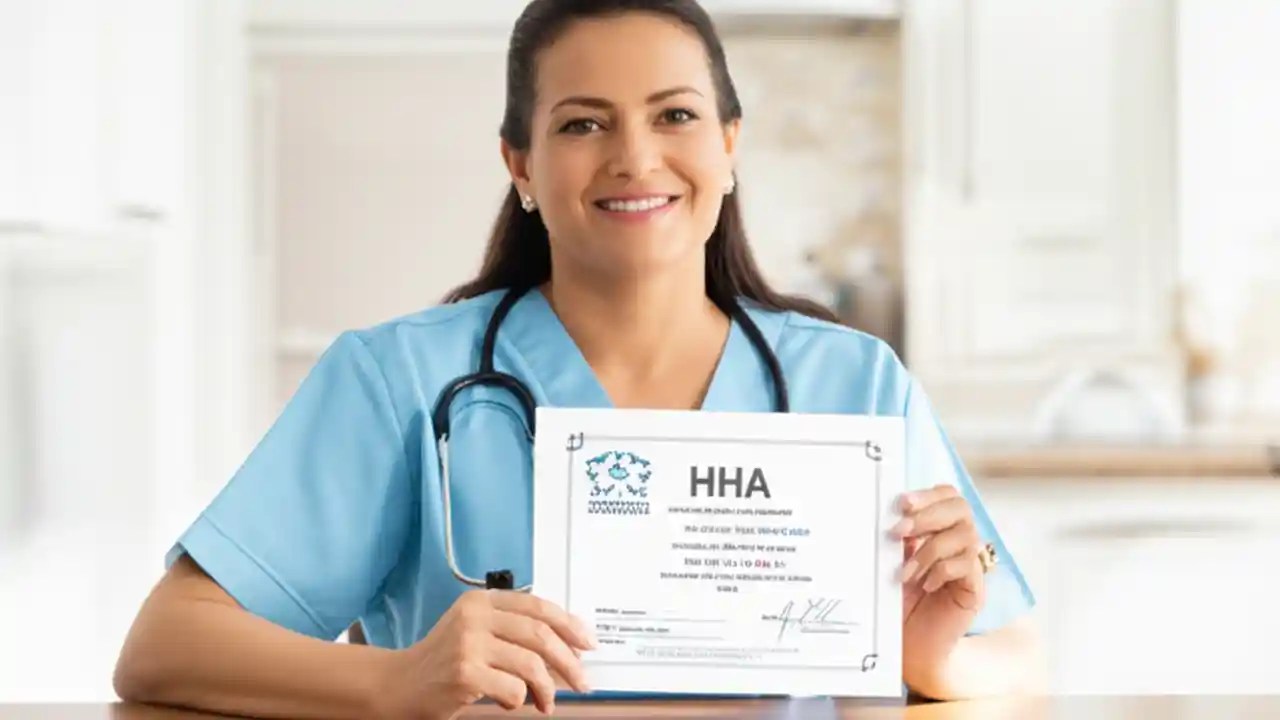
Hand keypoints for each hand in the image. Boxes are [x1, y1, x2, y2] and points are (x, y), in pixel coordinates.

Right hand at [376, 590, 596, 719]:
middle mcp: (475, 616)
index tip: (588, 644)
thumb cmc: (443, 661)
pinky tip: (509, 702)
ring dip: (547, 689)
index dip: (569, 625)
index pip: (538, 606)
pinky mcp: (465, 672)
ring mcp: (469, 643)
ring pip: (532, 664)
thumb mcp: (476, 631)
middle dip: (569, 661)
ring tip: (546, 703)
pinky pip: (513, 688)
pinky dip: (519, 700)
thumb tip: (567, 645)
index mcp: (482, 601)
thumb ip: (513, 629)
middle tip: (582, 681)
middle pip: (541, 634)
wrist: (400, 685)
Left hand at [891, 485, 985, 672]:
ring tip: (906, 571)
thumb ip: (899, 538)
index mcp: (942, 529)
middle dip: (927, 515)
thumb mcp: (893, 562)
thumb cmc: (900, 601)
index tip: (902, 502)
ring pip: (964, 535)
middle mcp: (961, 542)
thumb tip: (893, 513)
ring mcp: (971, 564)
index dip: (928, 494)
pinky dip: (942, 570)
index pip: (948, 496)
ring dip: (929, 549)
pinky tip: (926, 585)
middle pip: (960, 508)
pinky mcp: (976, 588)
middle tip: (898, 531)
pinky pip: (968, 564)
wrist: (909, 645)